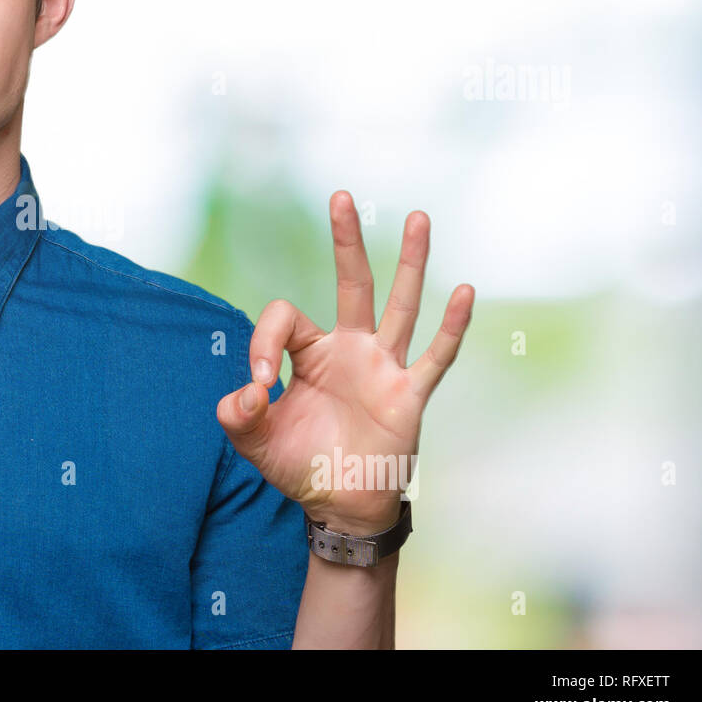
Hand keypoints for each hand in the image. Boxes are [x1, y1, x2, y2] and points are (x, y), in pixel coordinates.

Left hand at [217, 191, 472, 534]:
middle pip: (351, 283)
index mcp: (310, 353)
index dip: (261, 343)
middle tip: (339, 196)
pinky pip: (434, 357)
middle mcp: (350, 349)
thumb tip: (244, 393)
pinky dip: (450, 327)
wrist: (341, 505)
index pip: (285, 317)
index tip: (255, 386)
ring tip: (417, 217)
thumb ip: (237, 416)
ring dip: (409, 263)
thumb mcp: (255, 441)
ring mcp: (383, 368)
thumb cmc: (300, 465)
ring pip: (399, 306)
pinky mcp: (409, 395)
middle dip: (344, 241)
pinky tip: (463, 290)